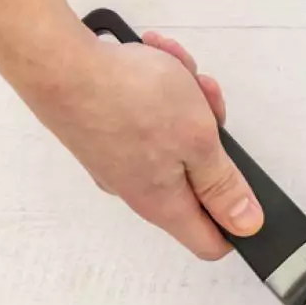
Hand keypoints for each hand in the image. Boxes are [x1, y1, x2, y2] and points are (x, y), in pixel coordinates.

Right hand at [15, 30, 261, 258]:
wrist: (56, 63)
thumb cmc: (124, 97)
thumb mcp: (199, 140)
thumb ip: (224, 185)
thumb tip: (246, 223)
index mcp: (164, 204)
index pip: (209, 242)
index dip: (237, 224)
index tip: (249, 193)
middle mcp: (138, 190)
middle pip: (197, 178)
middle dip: (213, 137)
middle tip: (208, 106)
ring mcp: (120, 161)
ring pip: (175, 139)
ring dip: (186, 103)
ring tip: (177, 73)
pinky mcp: (106, 133)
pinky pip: (148, 119)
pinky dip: (158, 92)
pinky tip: (154, 66)